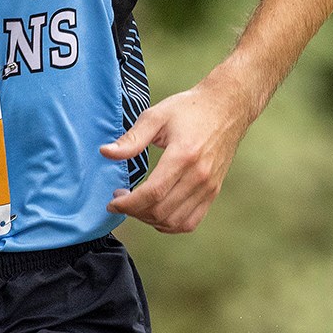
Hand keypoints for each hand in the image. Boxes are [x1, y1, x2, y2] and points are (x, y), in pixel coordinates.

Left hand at [100, 72, 256, 233]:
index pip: (152, 193)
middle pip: (161, 211)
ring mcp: (208, 186)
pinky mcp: (213, 191)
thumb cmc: (190, 108)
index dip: (128, 204)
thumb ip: (132, 138)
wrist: (227, 107)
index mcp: (183, 155)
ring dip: (150, 220)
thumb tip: (105, 153)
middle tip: (121, 200)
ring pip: (174, 221)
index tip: (113, 201)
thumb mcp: (157, 116)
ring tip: (137, 206)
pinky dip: (170, 225)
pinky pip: (190, 222)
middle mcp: (199, 175)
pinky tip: (157, 213)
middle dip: (134, 212)